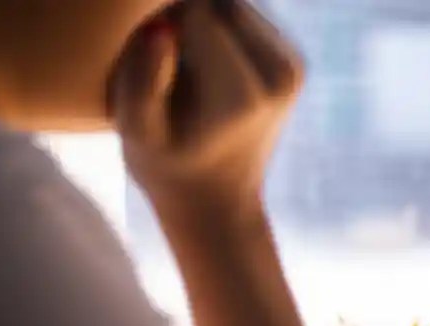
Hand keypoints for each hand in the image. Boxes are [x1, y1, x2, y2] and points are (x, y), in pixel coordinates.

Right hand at [112, 0, 302, 224]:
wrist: (219, 202)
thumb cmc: (164, 166)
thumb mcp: (137, 132)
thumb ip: (143, 79)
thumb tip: (162, 27)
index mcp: (241, 93)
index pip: (194, 10)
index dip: (159, 14)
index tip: (145, 47)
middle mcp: (280, 75)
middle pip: (219, 2)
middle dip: (184, 12)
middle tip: (163, 56)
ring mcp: (292, 66)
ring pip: (233, 5)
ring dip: (201, 18)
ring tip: (181, 64)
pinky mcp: (292, 60)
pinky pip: (246, 18)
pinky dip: (218, 26)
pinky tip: (200, 61)